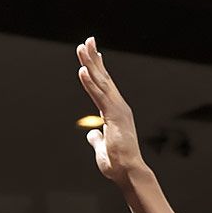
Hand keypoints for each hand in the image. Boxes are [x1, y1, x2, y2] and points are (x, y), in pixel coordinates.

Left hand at [76, 37, 146, 183]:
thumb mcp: (102, 148)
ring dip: (91, 64)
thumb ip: (97, 138)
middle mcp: (118, 107)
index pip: (104, 86)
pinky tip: (82, 70)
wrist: (129, 172)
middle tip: (88, 40)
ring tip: (83, 48)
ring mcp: (117, 110)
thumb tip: (92, 134)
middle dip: (94, 58)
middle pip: (104, 78)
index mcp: (114, 112)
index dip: (98, 68)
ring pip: (101, 82)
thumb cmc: (118, 163)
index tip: (92, 53)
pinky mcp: (114, 117)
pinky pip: (99, 96)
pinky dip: (90, 83)